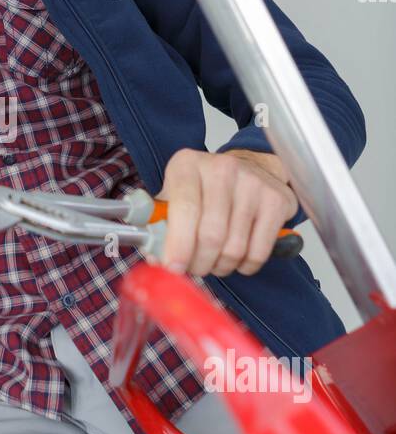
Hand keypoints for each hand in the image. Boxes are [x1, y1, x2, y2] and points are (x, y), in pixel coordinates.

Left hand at [155, 147, 297, 277]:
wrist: (253, 169)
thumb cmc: (206, 189)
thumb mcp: (175, 195)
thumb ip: (160, 225)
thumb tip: (155, 257)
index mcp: (187, 164)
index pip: (184, 209)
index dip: (179, 244)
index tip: (174, 268)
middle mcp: (222, 168)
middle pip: (211, 234)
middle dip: (199, 263)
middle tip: (195, 269)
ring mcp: (253, 183)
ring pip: (234, 248)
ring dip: (221, 266)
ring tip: (215, 262)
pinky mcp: (277, 201)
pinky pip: (258, 252)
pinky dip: (245, 266)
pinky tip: (238, 259)